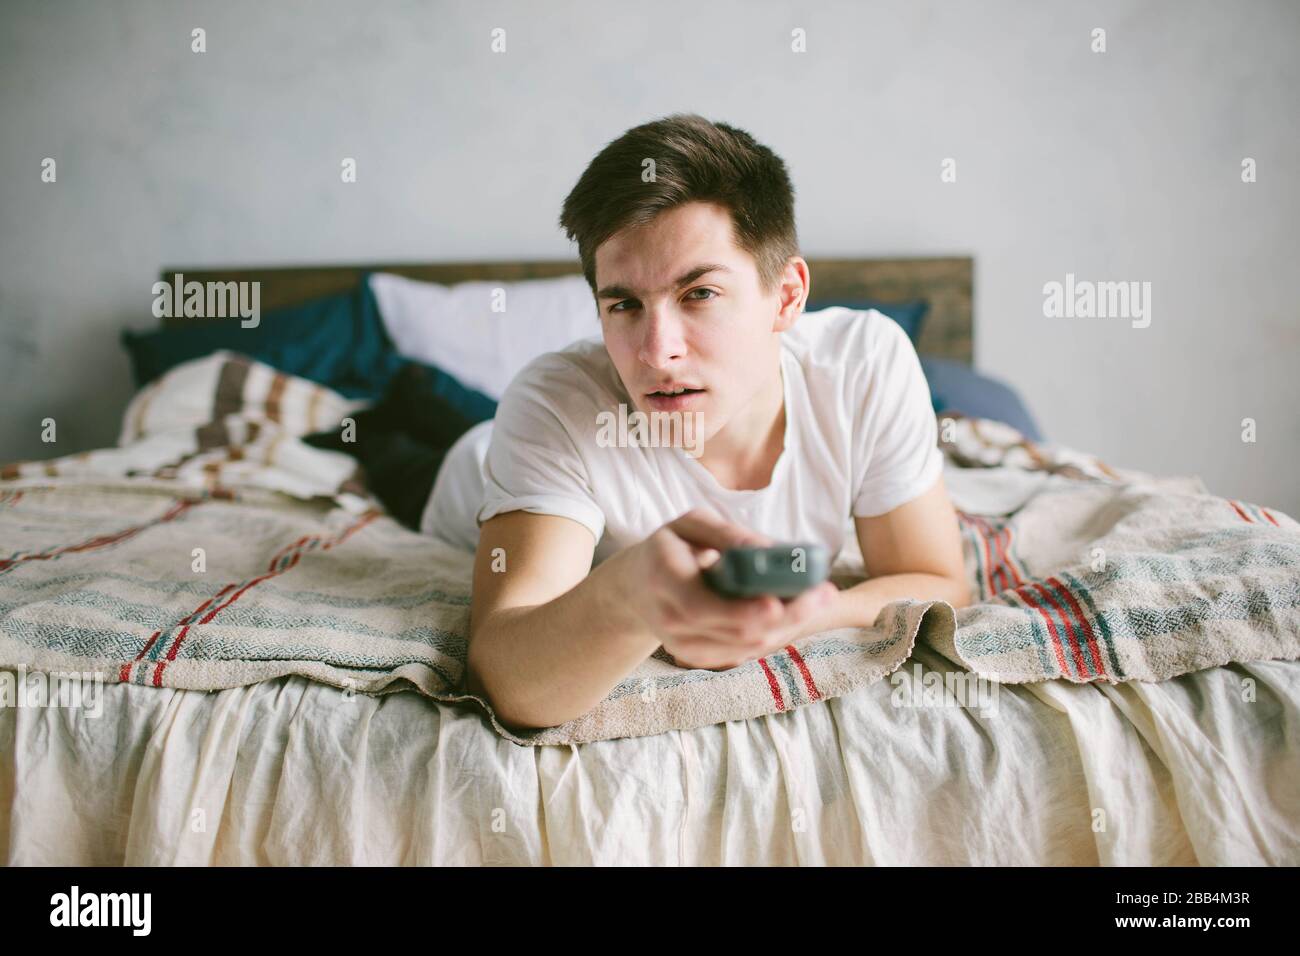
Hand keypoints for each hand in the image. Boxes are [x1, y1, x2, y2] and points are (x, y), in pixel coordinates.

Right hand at [618, 508, 837, 670]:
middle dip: (787, 615)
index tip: (779, 601)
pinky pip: (745, 651)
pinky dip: (774, 633)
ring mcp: (683, 646)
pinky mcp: (698, 657)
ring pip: (748, 646)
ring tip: (820, 598)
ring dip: (789, 625)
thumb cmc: (671, 547)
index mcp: (664, 580)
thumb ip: (727, 534)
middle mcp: (671, 621)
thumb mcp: (692, 524)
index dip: (743, 610)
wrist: (638, 586)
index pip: (702, 607)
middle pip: (737, 631)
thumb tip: (768, 550)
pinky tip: (796, 611)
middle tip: (823, 593)